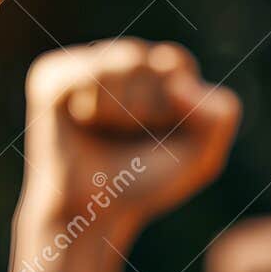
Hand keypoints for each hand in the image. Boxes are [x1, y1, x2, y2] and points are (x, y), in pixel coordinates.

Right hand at [20, 40, 239, 239]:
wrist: (92, 212)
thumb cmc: (144, 181)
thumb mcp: (202, 155)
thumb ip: (220, 116)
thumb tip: (178, 84)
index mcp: (156, 70)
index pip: (175, 62)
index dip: (170, 106)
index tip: (158, 137)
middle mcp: (118, 59)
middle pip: (148, 61)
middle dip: (145, 109)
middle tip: (127, 138)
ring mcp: (83, 64)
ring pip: (120, 63)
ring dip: (120, 110)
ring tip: (106, 132)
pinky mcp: (50, 76)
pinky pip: (85, 74)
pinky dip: (91, 106)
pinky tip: (81, 124)